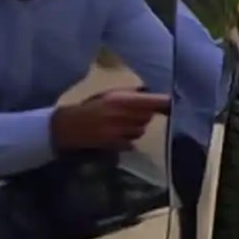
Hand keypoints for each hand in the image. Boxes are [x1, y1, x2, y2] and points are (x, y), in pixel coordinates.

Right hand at [50, 90, 169, 151]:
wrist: (67, 127)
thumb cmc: (89, 107)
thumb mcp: (108, 95)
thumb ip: (129, 94)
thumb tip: (149, 93)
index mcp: (120, 99)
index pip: (150, 101)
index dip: (163, 103)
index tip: (171, 103)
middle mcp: (121, 115)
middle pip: (147, 116)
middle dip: (145, 115)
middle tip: (135, 113)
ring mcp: (118, 131)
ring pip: (141, 130)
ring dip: (137, 127)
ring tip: (123, 124)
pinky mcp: (114, 144)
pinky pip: (132, 142)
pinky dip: (129, 139)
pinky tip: (118, 135)